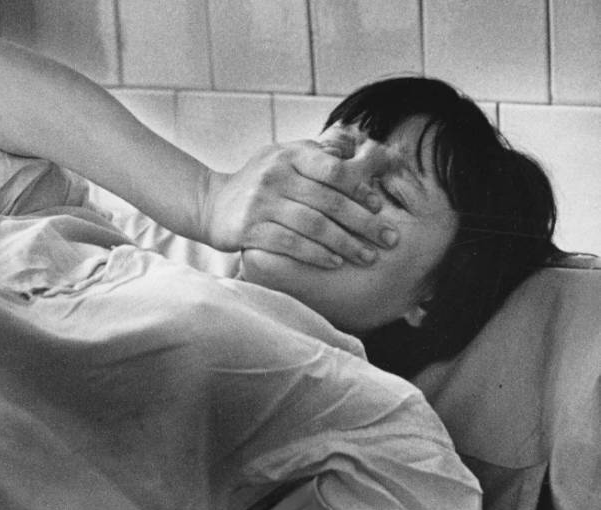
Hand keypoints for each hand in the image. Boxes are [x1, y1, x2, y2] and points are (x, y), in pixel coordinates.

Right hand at [199, 140, 398, 267]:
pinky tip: (334, 262)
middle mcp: (275, 175)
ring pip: (314, 226)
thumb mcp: (285, 157)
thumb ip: (320, 156)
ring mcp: (260, 203)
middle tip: (389, 239)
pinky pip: (290, 244)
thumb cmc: (260, 181)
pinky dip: (316, 255)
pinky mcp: (249, 229)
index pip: (334, 170)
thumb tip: (372, 155)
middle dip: (365, 223)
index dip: (361, 189)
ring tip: (367, 257)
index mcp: (290, 154)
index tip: (380, 207)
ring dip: (346, 244)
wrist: (211, 202)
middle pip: (330, 202)